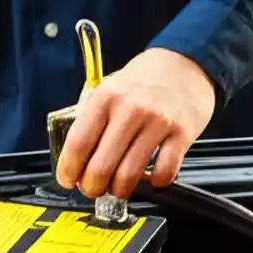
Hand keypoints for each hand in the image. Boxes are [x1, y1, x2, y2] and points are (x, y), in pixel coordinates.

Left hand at [55, 48, 215, 199]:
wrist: (185, 63)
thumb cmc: (144, 79)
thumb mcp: (110, 87)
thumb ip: (94, 117)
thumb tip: (77, 154)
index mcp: (105, 98)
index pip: (79, 142)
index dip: (69, 168)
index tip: (67, 179)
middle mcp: (130, 109)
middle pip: (101, 164)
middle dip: (92, 186)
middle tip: (92, 189)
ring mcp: (157, 122)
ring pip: (130, 173)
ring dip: (119, 190)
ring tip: (118, 189)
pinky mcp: (182, 133)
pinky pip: (164, 171)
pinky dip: (154, 183)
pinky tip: (149, 178)